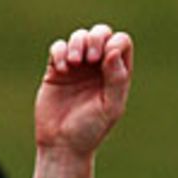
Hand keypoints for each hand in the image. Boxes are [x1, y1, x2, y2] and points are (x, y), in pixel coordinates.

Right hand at [34, 23, 133, 157]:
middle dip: (95, 38)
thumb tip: (113, 50)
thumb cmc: (90, 130)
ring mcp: (77, 67)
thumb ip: (116, 79)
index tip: (104, 61)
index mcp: (116, 74)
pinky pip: (59, 47)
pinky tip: (61, 69)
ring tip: (74, 63)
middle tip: (91, 59)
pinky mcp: (57, 70)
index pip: (120, 42)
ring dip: (77, 43)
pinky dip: (60, 52)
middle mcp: (98, 67)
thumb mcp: (110, 108)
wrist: (62, 145)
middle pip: (101, 33)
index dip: (114, 43)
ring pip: (79, 36)